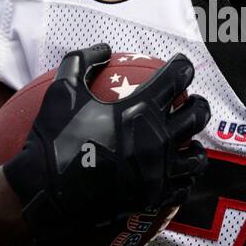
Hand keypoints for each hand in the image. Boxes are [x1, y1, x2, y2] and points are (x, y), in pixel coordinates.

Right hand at [2, 44, 209, 239]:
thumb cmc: (54, 141)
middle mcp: (158, 138)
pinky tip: (177, 173)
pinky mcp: (154, 197)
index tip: (180, 65)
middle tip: (190, 102)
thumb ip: (82, 62)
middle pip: (197, 114)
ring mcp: (159, 171)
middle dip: (197, 103)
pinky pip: (183, 186)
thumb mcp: (61, 92)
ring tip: (189, 141)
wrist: (47, 193)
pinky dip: (184, 178)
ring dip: (196, 143)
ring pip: (197, 155)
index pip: (177, 78)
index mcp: (140, 109)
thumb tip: (104, 48)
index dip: (182, 67)